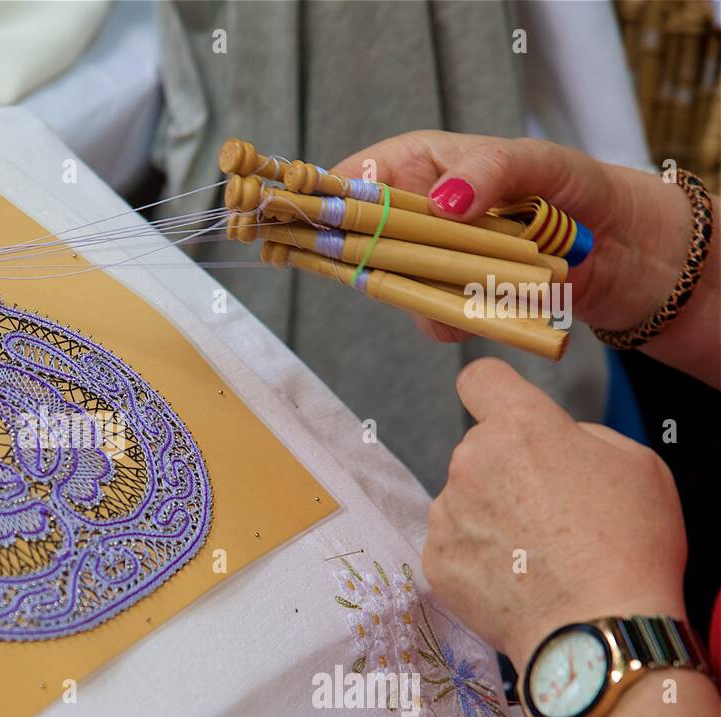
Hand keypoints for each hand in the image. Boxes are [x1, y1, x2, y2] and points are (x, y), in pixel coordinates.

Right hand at [330, 131, 693, 345]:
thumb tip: (443, 200)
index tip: (320, 231)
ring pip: (394, 285)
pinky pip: (428, 317)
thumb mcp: (543, 165)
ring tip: (481, 286)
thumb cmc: (588, 192)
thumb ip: (491, 171)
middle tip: (420, 267)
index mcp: (425, 162)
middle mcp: (421, 209)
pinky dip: (451, 320)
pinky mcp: (453, 297)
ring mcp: (435, 256)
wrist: (630, 256)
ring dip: (427, 295)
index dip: (330, 203)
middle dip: (387, 261)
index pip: (355, 177)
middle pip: (364, 239)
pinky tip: (486, 310)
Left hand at [422, 358, 687, 665]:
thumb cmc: (627, 547)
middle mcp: (471, 461)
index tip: (500, 407)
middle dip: (506, 471)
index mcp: (521, 426)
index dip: (493, 390)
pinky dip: (477, 559)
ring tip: (537, 554)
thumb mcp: (634, 463)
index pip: (480, 379)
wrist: (596, 629)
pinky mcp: (435, 558)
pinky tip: (516, 579)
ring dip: (490, 517)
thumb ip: (580, 437)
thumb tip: (555, 441)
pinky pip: (454, 545)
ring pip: (464, 500)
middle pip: (479, 451)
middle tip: (550, 512)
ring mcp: (447, 512)